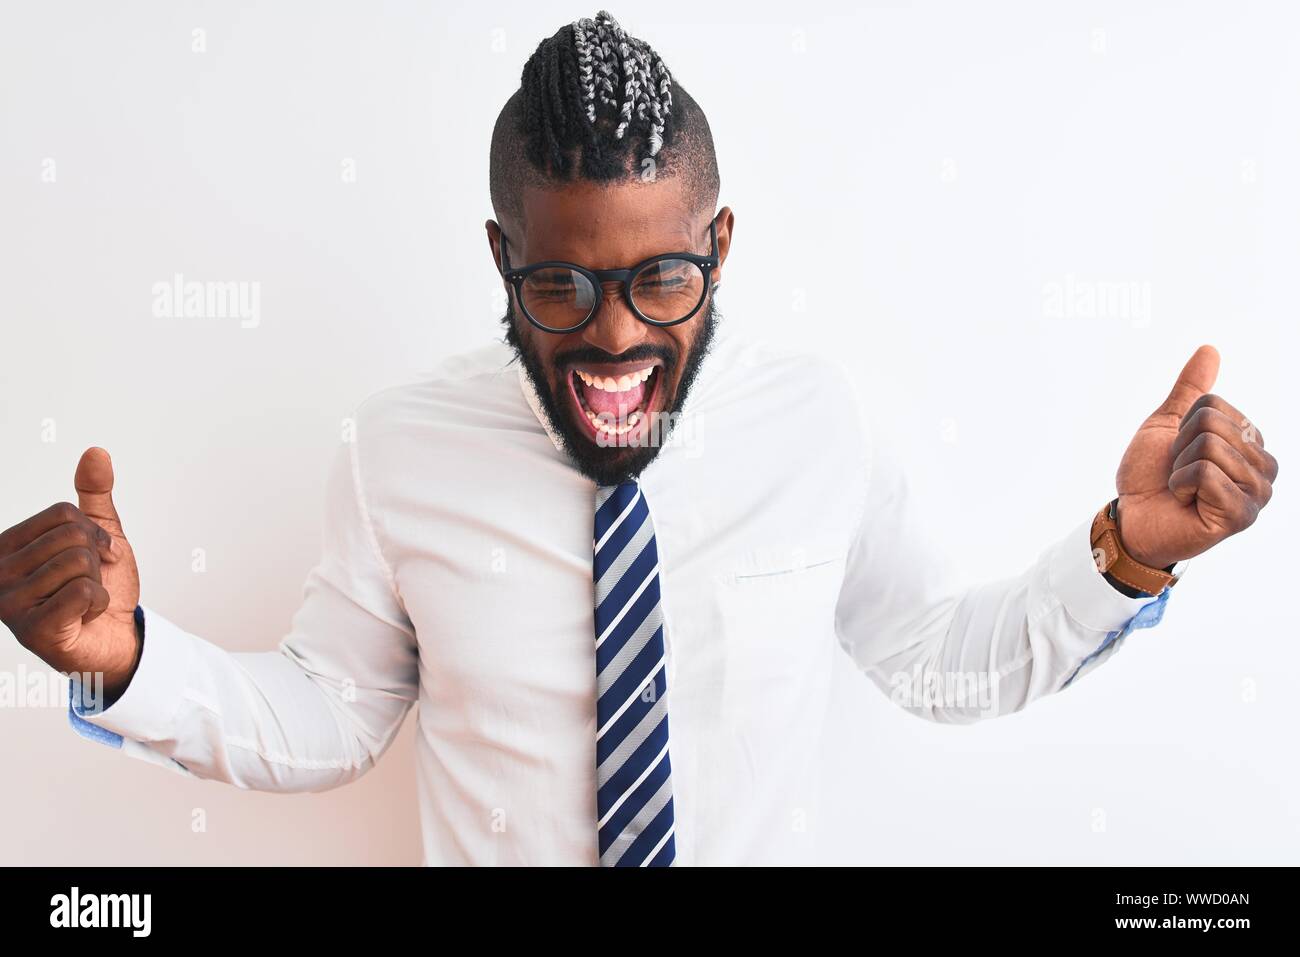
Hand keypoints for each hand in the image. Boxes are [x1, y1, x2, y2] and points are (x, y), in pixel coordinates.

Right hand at [0, 448, 141, 696]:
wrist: (115, 638)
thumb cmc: (101, 588)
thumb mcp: (101, 535)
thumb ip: (95, 495)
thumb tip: (96, 451)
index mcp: (9, 545)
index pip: (63, 514)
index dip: (94, 534)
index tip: (95, 557)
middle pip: (72, 538)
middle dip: (96, 561)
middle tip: (89, 584)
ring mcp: (10, 602)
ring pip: (79, 563)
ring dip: (96, 584)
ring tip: (82, 602)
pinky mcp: (31, 629)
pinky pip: (82, 592)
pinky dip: (97, 604)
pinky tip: (82, 617)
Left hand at [1115, 346, 1278, 568]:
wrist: (1131, 518)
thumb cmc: (1150, 475)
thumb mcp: (1166, 425)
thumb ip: (1190, 390)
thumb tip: (1209, 349)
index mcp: (1250, 442)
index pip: (1213, 405)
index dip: (1182, 428)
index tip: (1178, 454)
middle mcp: (1263, 467)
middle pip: (1214, 424)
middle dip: (1181, 448)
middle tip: (1179, 474)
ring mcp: (1257, 493)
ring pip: (1211, 447)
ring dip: (1181, 469)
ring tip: (1184, 490)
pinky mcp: (1242, 515)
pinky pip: (1207, 475)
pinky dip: (1182, 485)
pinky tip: (1186, 503)